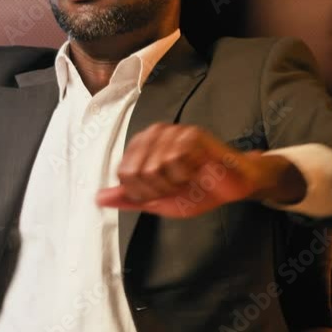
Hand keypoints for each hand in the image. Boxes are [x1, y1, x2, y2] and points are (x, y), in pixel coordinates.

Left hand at [95, 124, 306, 217]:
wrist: (233, 186)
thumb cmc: (198, 190)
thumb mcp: (159, 200)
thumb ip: (129, 198)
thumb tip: (98, 198)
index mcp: (142, 147)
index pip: (124, 174)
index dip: (143, 192)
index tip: (162, 191)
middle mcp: (153, 134)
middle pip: (136, 173)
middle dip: (157, 189)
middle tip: (177, 185)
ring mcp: (172, 131)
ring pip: (154, 168)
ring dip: (173, 183)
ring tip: (189, 178)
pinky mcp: (191, 134)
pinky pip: (174, 160)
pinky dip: (186, 174)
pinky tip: (198, 171)